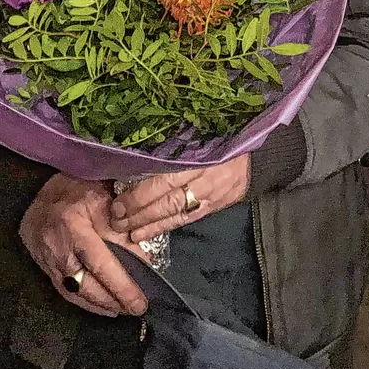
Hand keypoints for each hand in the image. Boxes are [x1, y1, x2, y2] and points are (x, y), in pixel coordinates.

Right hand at [19, 174, 147, 317]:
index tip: (140, 301)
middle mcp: (58, 248)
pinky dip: (84, 301)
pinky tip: (101, 305)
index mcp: (74, 225)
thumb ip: (121, 231)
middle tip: (136, 309)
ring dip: (99, 305)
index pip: (101, 263)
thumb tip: (144, 261)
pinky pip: (64, 291)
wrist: (38, 193)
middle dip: (112, 301)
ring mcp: (47, 261)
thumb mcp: (103, 199)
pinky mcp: (44, 268)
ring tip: (122, 310)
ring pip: (75, 293)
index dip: (121, 286)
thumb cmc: (77, 189)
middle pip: (86, 285)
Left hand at [108, 155, 250, 242]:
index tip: (118, 194)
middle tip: (115, 215)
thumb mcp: (203, 134)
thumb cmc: (223, 142)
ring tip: (123, 228)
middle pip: (166, 197)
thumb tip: (140, 149)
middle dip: (138, 209)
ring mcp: (207, 196)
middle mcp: (203, 178)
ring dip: (146, 222)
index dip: (141, 190)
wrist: (254, 161)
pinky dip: (161, 228)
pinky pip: (183, 220)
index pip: (165, 177)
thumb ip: (177, 143)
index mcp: (199, 155)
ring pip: (172, 212)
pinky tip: (142, 234)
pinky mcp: (210, 208)